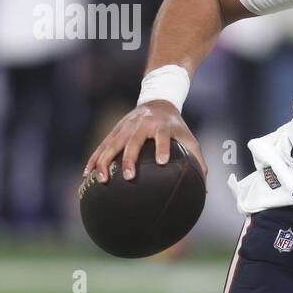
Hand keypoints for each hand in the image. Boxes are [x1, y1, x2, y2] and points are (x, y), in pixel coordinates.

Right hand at [83, 101, 206, 183]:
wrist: (157, 102)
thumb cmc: (176, 126)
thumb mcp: (189, 138)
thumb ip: (198, 160)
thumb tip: (205, 190)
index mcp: (161, 126)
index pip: (162, 136)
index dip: (162, 147)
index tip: (162, 162)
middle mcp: (142, 125)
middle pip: (133, 141)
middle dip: (130, 159)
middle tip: (129, 177)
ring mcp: (125, 128)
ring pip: (112, 144)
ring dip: (105, 161)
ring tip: (102, 180)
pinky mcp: (114, 131)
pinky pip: (101, 146)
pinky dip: (93, 159)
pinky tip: (87, 175)